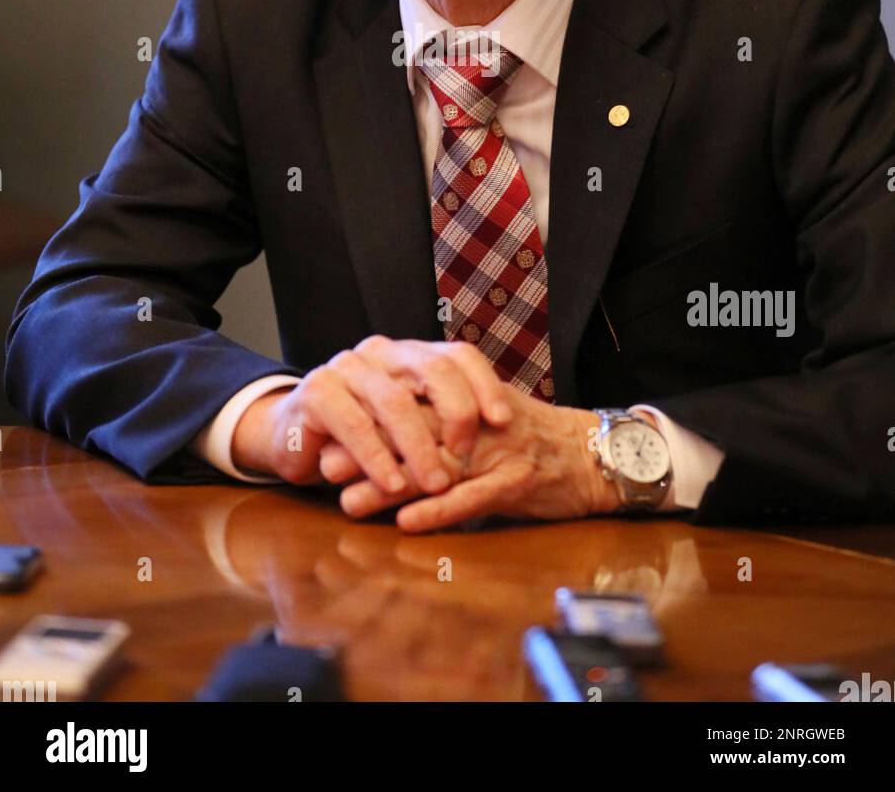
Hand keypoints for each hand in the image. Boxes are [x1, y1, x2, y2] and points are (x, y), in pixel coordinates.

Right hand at [230, 336, 513, 498]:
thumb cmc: (361, 434)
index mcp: (408, 353)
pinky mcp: (317, 392)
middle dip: (457, 413)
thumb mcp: (406, 425)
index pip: (457, 354)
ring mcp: (346, 368)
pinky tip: (393, 486)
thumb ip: (439, 421)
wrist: (291, 436)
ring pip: (394, 401)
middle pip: (432, 369)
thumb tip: (499, 436)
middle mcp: (380, 352)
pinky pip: (354, 425)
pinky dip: (377, 459)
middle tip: (467, 455)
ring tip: (436, 483)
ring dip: (418, 447)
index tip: (503, 421)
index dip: (484, 385)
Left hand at [318, 390, 621, 530]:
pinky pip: (474, 496)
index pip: (409, 400)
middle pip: (414, 429)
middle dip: (369, 449)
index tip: (329, 435)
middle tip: (327, 467)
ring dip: (391, 485)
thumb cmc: (531, 441)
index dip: (368, 417)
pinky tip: (408, 523)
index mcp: (468, 397)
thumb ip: (440, 419)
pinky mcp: (519, 479)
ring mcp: (499, 447)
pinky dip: (440, 510)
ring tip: (351, 503)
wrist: (593, 455)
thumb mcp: (484, 419)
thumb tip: (383, 431)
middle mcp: (479, 417)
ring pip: (437, 464)